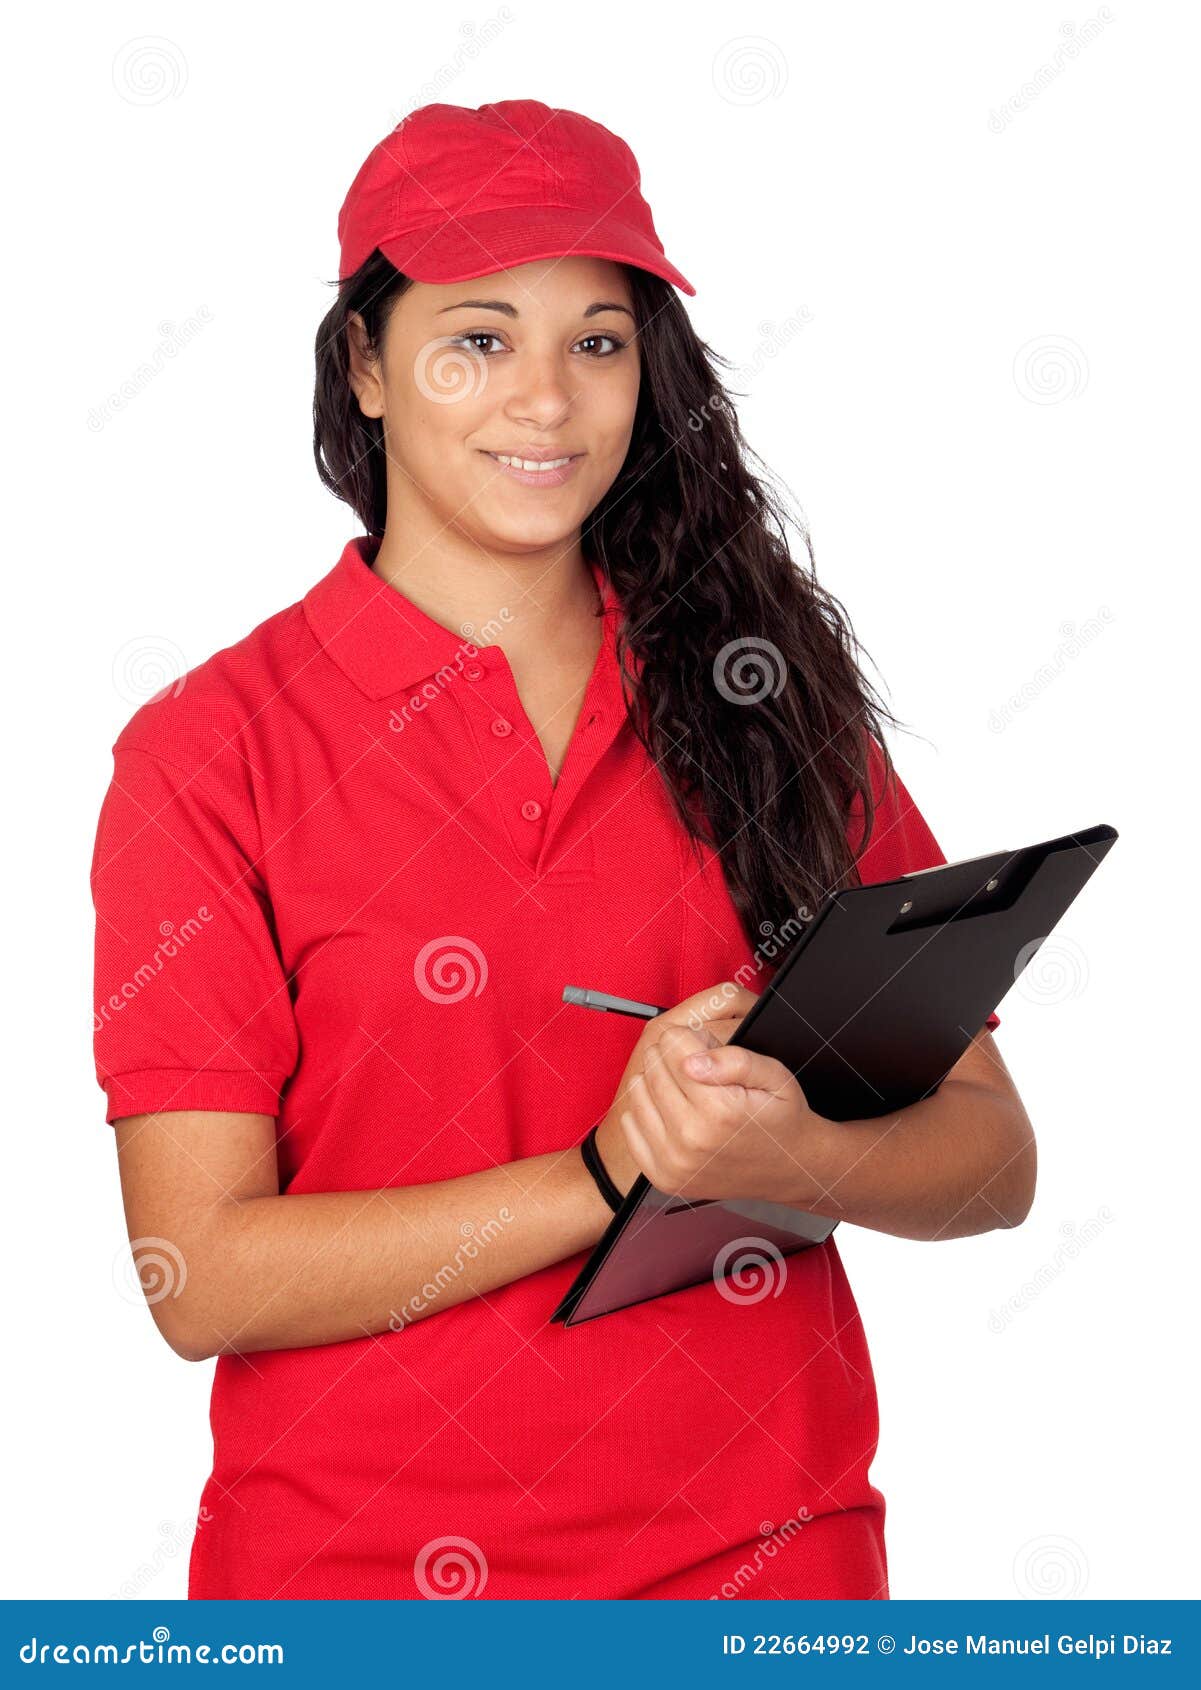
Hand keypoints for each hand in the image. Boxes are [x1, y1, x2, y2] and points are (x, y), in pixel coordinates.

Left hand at [592, 982, 758, 1198]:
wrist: (786, 1167)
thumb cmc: (779, 1117)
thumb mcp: (774, 1076)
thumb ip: (736, 1060)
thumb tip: (692, 1060)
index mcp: (720, 1109)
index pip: (673, 1044)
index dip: (691, 1039)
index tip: (706, 1050)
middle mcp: (692, 1137)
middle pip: (653, 1065)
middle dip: (673, 1057)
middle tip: (699, 1069)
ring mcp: (673, 1160)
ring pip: (637, 1090)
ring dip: (657, 1081)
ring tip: (686, 1089)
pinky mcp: (662, 1175)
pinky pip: (629, 1125)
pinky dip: (646, 1111)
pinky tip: (671, 1111)